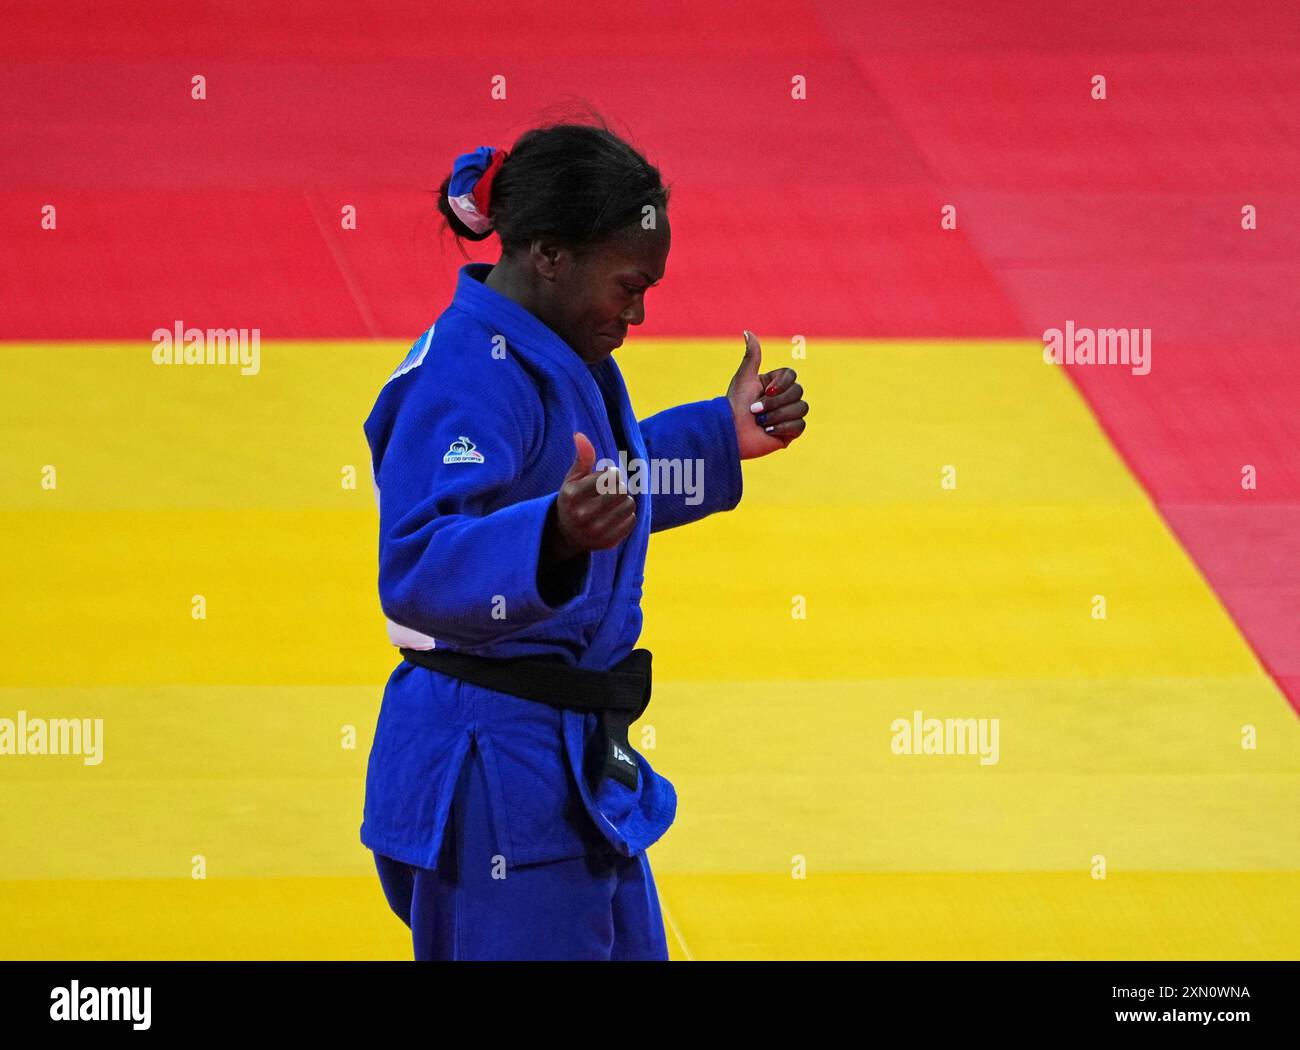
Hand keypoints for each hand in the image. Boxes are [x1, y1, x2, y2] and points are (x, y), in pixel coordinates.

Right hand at [550, 432, 636, 557]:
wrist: (566, 534)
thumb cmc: (573, 499)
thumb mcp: (573, 478)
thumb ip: (581, 457)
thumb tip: (580, 435)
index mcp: (573, 495)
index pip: (609, 476)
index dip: (612, 472)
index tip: (606, 476)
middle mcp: (582, 515)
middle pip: (622, 491)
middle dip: (620, 486)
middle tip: (612, 489)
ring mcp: (595, 531)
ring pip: (630, 505)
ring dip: (625, 500)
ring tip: (614, 502)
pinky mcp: (607, 543)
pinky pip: (631, 521)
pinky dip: (627, 515)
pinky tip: (615, 515)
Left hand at [726, 330, 808, 459]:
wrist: (731, 432)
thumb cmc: (735, 404)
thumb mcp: (744, 377)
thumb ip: (751, 355)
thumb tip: (747, 331)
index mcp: (775, 384)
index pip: (793, 376)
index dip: (782, 383)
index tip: (765, 390)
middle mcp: (784, 398)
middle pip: (798, 392)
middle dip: (775, 402)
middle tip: (755, 410)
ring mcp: (788, 416)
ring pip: (801, 408)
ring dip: (776, 415)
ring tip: (759, 422)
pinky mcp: (790, 433)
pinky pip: (799, 426)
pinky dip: (782, 428)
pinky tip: (767, 431)